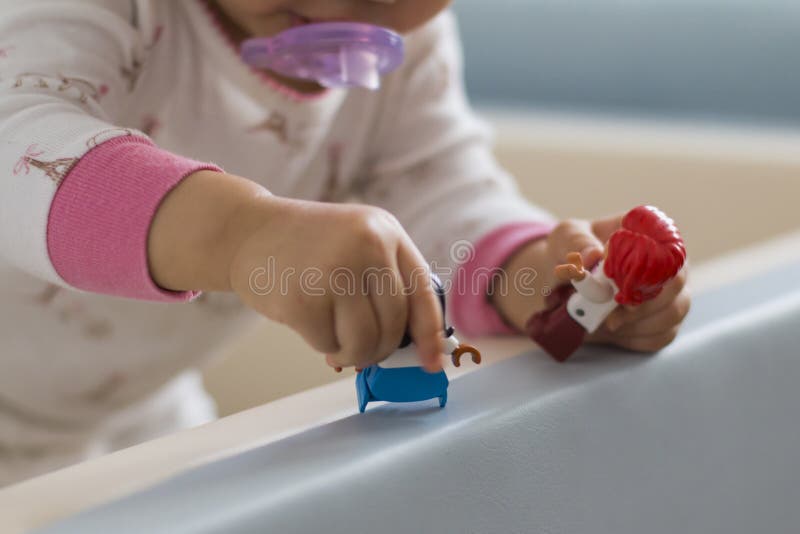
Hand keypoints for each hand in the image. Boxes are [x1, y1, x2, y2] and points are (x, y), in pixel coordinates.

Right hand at [228, 198, 443, 371]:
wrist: (248, 231)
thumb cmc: (309, 247)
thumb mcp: (357, 243)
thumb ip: (386, 282)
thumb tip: (416, 346)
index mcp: (385, 232)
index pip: (422, 293)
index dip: (431, 334)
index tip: (433, 362)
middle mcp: (366, 246)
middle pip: (394, 324)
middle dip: (381, 349)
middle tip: (363, 350)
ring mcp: (334, 271)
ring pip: (365, 341)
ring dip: (353, 353)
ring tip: (336, 340)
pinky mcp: (303, 299)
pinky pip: (329, 345)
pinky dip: (322, 346)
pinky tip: (309, 323)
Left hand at [493, 214, 689, 352]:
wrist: (562, 283)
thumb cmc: (568, 251)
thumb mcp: (564, 238)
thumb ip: (576, 242)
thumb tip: (594, 254)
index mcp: (645, 231)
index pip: (666, 243)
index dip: (649, 266)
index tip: (621, 284)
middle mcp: (664, 260)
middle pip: (677, 282)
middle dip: (644, 302)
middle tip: (613, 313)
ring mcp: (669, 291)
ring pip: (675, 311)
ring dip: (639, 323)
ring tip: (607, 323)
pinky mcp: (662, 320)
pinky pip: (663, 334)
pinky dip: (637, 338)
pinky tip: (615, 332)